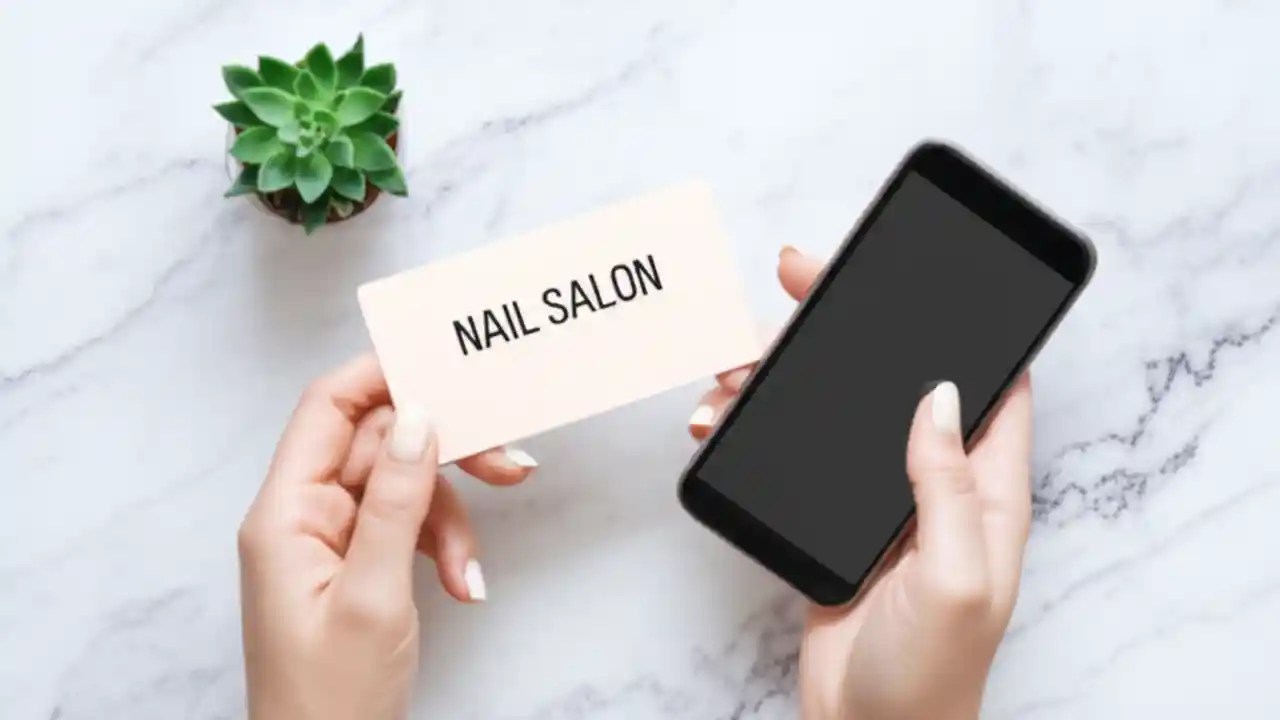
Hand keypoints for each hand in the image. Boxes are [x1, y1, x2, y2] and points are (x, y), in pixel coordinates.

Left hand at [238, 354, 537, 719]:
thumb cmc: (329, 699)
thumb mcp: (373, 594)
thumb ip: (397, 501)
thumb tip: (419, 417)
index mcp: (286, 512)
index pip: (329, 407)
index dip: (385, 375)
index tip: (447, 364)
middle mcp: (304, 515)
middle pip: (382, 445)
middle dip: (446, 458)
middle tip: (508, 466)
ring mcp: (331, 541)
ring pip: (405, 489)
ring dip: (452, 521)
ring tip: (470, 573)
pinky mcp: (357, 565)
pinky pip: (408, 528)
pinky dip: (444, 549)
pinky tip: (464, 585)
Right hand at [689, 247, 1032, 719]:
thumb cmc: (930, 674)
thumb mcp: (955, 578)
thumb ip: (947, 487)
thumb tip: (938, 395)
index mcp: (987, 491)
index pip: (986, 382)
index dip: (955, 323)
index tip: (903, 277)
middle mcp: (937, 484)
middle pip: (894, 378)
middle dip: (841, 329)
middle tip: (790, 285)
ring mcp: (881, 499)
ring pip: (835, 409)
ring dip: (786, 377)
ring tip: (734, 367)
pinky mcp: (833, 520)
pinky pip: (799, 452)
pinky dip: (759, 425)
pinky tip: (725, 417)